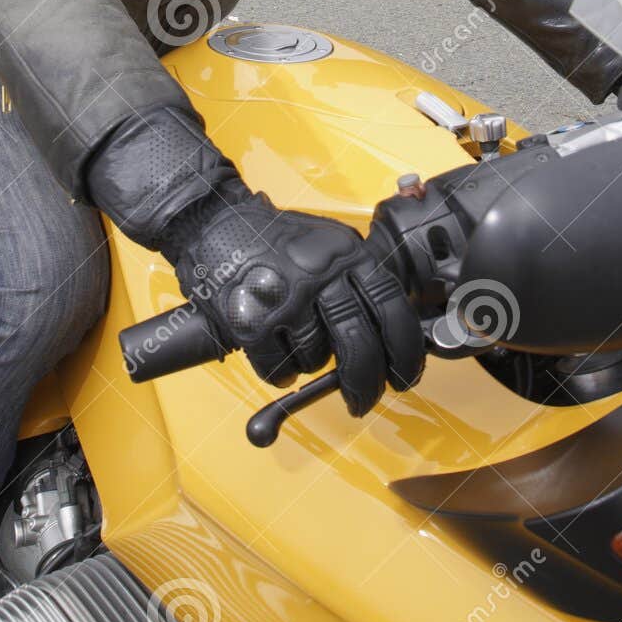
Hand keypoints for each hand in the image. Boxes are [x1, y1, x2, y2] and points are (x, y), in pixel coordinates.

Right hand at [161, 188, 425, 415]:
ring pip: (316, 360)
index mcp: (348, 254)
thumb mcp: (330, 244)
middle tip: (363, 400)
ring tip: (296, 341)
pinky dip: (280, 373)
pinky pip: (279, 370)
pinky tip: (276, 353)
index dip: (406, 351)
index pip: (393, 308)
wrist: (216, 220)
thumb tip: (392, 338)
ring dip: (310, 364)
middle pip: (359, 345)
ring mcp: (285, 298)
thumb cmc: (276, 240)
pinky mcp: (251, 321)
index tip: (405, 376)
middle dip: (365, 384)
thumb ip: (360, 281)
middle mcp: (321, 275)